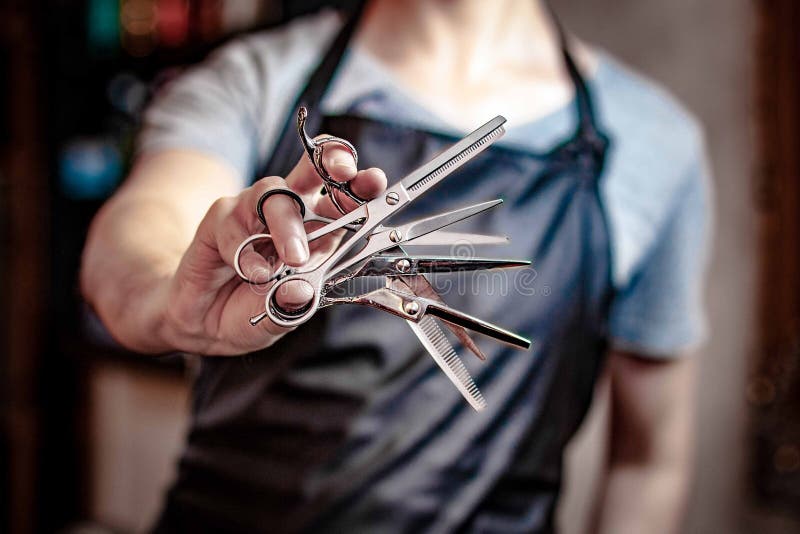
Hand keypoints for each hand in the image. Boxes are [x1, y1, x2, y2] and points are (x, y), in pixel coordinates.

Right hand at [161, 139, 385, 354]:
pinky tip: (252, 273)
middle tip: (345, 174)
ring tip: (294, 259)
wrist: (204, 323)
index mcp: (317, 232)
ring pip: (274, 194)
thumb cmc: (251, 312)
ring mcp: (253, 212)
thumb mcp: (280, 317)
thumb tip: (302, 292)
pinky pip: (233, 220)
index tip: (372, 181)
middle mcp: (288, 213)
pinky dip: (244, 249)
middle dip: (332, 163)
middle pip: (312, 171)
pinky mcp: (220, 219)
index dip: (359, 185)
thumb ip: (293, 305)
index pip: (342, 199)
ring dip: (287, 225)